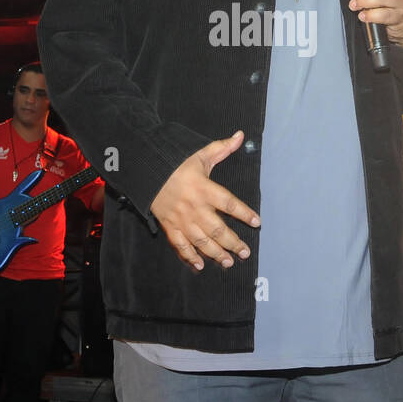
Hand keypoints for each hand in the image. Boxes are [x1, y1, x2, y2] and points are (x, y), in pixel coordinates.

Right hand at [150, 131, 259, 270]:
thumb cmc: (175, 162)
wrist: (146, 170)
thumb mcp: (200, 154)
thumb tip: (240, 135)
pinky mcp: (169, 226)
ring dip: (216, 253)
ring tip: (228, 262)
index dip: (244, 214)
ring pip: (201, 241)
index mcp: (204, 188)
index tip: (257, 223)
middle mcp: (194, 207)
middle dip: (233, 243)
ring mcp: (181, 219)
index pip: (229, 203)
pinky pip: (180, 245)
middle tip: (245, 252)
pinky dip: (189, 257)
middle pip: (217, 229)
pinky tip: (199, 265)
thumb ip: (222, 148)